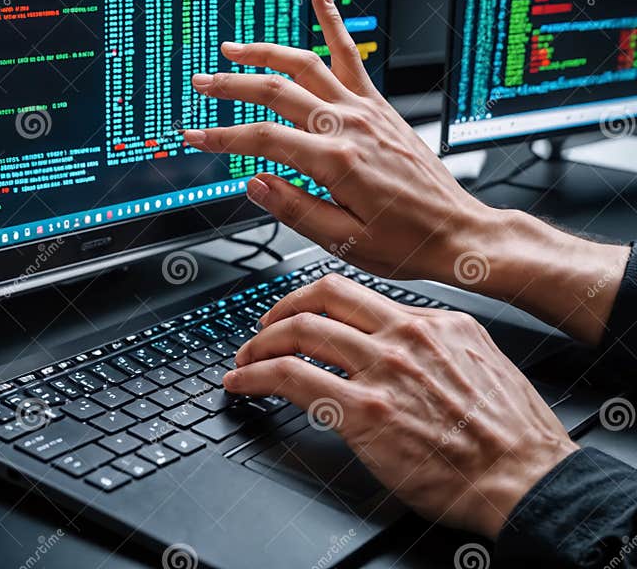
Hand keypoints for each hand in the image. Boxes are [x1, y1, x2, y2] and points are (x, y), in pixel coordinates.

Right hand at [184, 0, 489, 283]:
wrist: (457, 231)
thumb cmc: (404, 241)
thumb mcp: (343, 242)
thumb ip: (294, 209)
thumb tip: (253, 182)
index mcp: (335, 162)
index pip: (262, 139)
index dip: (221, 136)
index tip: (195, 136)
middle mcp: (350, 126)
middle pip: (276, 91)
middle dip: (231, 85)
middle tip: (201, 83)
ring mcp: (366, 110)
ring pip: (305, 65)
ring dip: (265, 52)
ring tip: (234, 47)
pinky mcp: (379, 106)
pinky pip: (351, 54)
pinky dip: (332, 21)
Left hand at [224, 275, 578, 539]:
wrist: (528, 478)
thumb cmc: (508, 430)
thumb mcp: (476, 360)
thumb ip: (432, 341)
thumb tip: (394, 335)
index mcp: (431, 322)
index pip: (353, 292)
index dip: (312, 300)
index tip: (297, 311)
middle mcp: (402, 335)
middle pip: (320, 298)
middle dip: (279, 311)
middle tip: (263, 328)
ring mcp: (382, 370)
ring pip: (299, 333)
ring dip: (259, 344)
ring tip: (245, 358)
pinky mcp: (364, 412)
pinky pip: (293, 379)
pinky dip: (256, 377)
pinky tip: (243, 385)